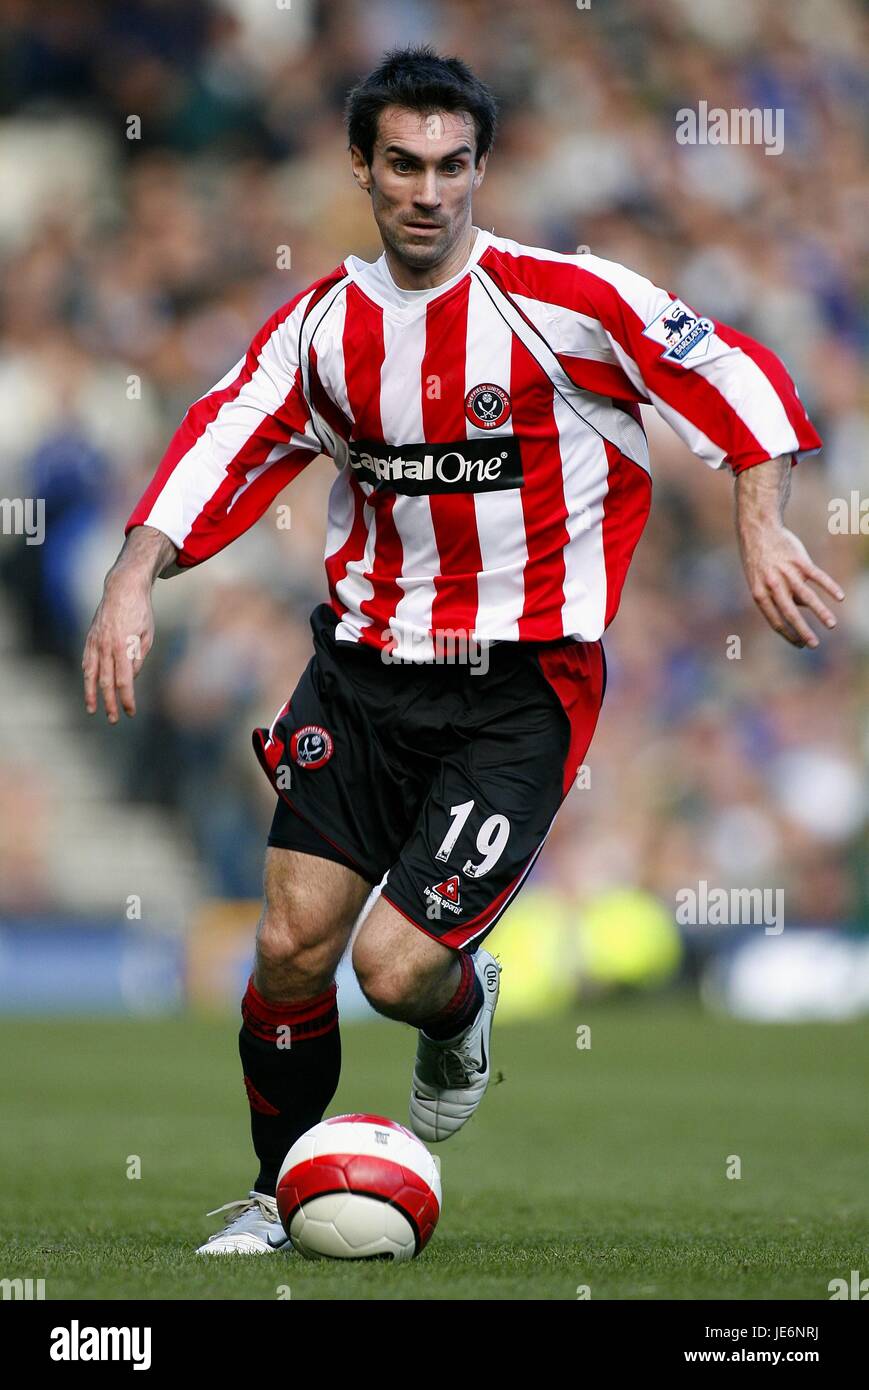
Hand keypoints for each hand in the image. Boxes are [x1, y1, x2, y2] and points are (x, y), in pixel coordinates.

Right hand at [82, 574, 154, 721]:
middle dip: (110, 703)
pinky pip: (87, 662)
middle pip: (107, 682)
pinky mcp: (90, 638)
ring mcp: (95, 642)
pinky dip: (87, 677)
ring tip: (93, 710)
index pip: (125, 681)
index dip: (127, 699)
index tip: (131, 712)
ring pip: (92, 674)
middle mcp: (106, 646)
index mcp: (124, 647)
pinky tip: (89, 688)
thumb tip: (130, 678)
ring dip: (92, 694)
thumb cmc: (140, 612)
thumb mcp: (148, 635)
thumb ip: (138, 658)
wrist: (122, 589)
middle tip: (113, 720)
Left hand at [739, 523, 843, 648]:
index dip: (789, 635)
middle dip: (803, 631)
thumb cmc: (760, 560)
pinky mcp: (799, 560)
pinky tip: (840, 597)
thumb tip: (801, 606)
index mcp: (760, 595)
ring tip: (831, 625)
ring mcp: (786, 572)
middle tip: (814, 645)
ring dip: (820, 612)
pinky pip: (817, 576)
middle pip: (790, 613)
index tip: (801, 644)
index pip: (776, 621)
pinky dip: (829, 586)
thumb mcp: (761, 581)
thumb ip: (780, 595)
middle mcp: (773, 586)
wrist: (758, 530)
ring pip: (806, 596)